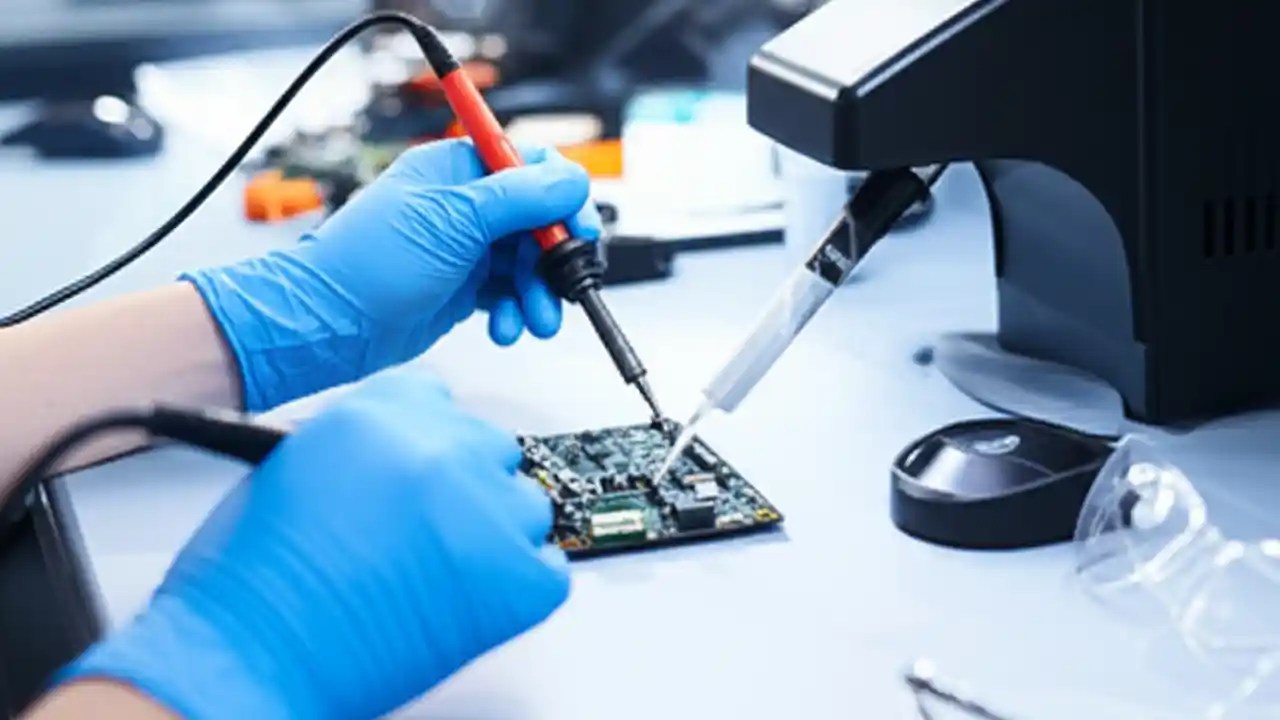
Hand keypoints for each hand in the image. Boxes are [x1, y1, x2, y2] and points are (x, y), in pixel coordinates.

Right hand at [59, 370, 570, 718]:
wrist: (250, 655)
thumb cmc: (251, 579)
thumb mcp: (294, 463)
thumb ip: (365, 443)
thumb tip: (402, 455)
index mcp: (387, 410)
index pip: (442, 400)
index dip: (430, 442)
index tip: (423, 468)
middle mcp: (444, 449)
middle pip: (491, 449)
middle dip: (464, 487)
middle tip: (428, 532)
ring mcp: (488, 512)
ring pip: (525, 507)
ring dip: (493, 535)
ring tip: (436, 575)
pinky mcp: (521, 578)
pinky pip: (546, 568)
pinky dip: (515, 588)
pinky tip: (459, 604)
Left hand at [184, 139, 602, 410]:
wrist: (327, 324)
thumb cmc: (367, 264)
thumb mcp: (453, 222)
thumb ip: (520, 199)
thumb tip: (571, 179)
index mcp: (457, 169)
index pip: (531, 167)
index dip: (562, 198)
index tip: (578, 229)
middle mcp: (464, 204)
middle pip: (538, 220)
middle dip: (555, 257)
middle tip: (567, 283)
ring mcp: (464, 247)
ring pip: (528, 263)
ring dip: (539, 293)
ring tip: (538, 320)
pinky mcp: (463, 286)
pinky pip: (509, 293)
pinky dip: (515, 311)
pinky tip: (507, 328)